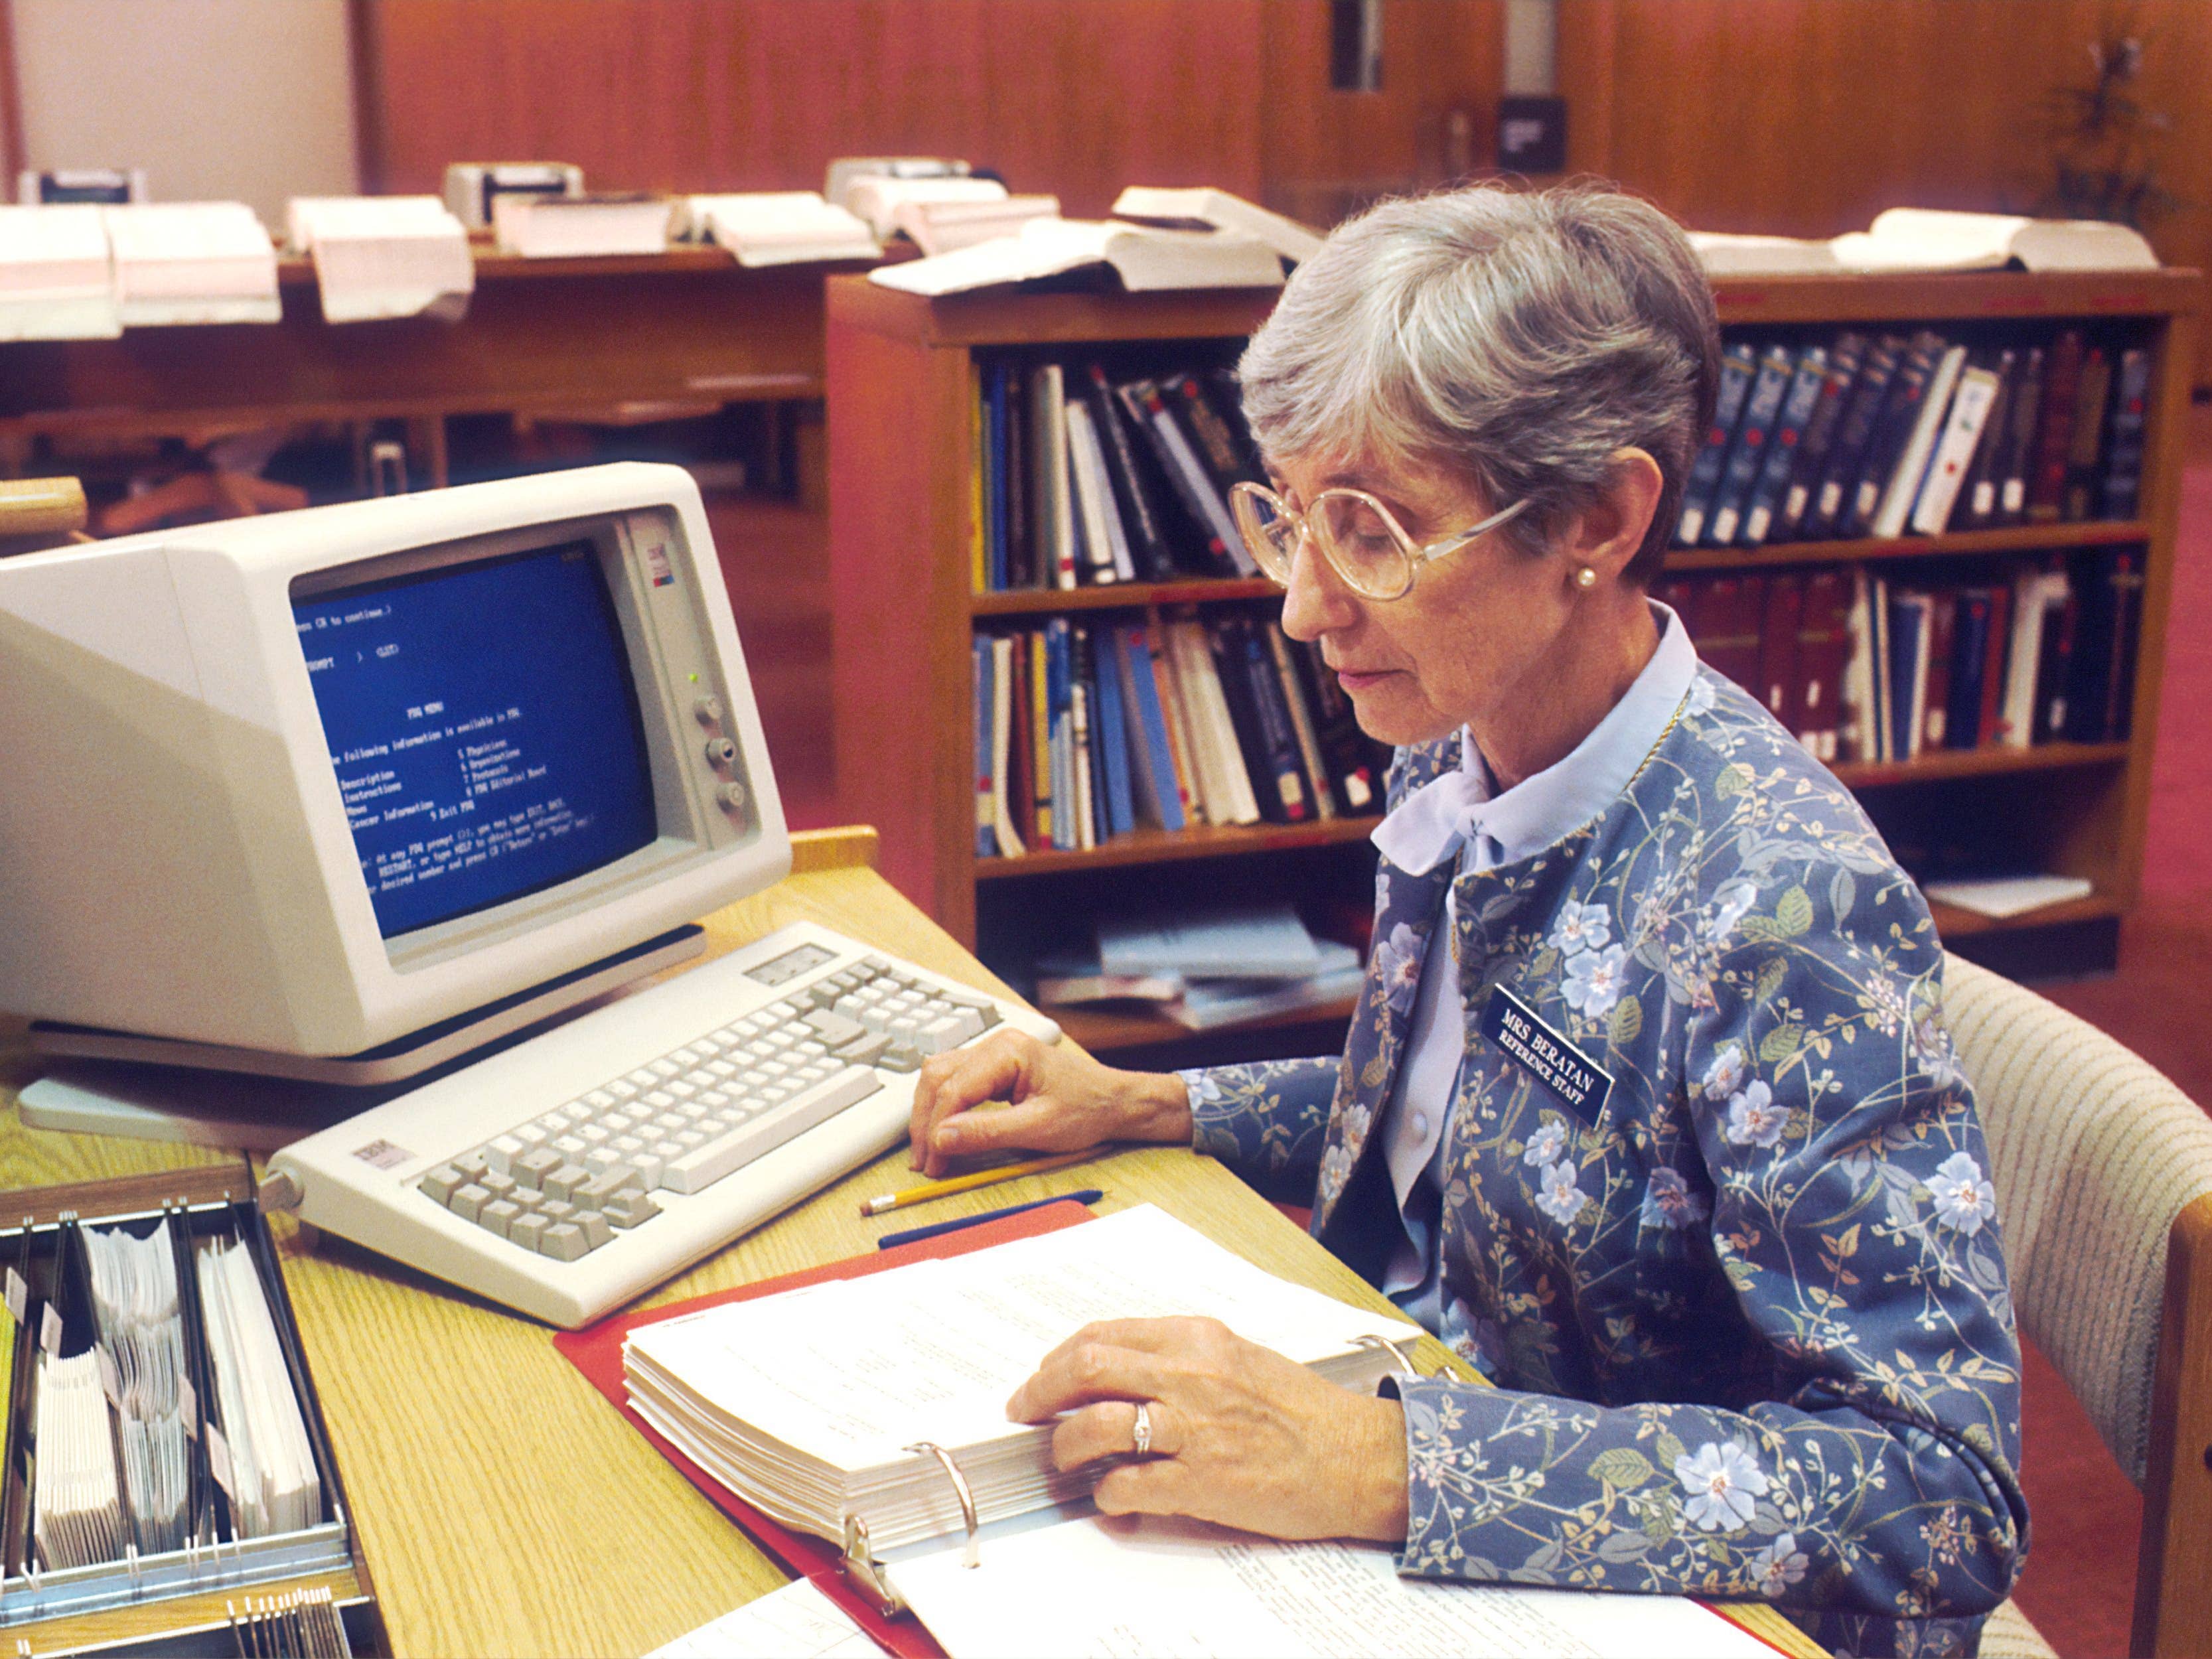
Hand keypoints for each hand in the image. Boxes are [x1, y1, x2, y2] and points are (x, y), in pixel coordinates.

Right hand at [906, 1031, 1191, 1175]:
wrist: (1116, 1102)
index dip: (937, 1127)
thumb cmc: (1087, 1110)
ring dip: (930, 1113)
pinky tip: (942, 1133)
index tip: (933, 1162)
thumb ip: (988, 1132)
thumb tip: (941, 1138)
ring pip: (941, 1077)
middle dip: (926, 1121)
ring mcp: (994, 1054)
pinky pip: (956, 1082)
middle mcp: (996, 1045)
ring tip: (928, 1152)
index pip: (954, 1088)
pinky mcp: (995, 1068)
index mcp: (1008, 1051)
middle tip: (925, 1162)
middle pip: (938, 1077)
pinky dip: (943, 1108)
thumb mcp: (1039, 1129)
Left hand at [1004, 1316, 1408, 1543]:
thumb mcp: (1237, 1357)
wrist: (1355, 1456)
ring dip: (1066, 1446)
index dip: (1058, 1359)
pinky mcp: (1203, 1482)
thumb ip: (1179, 1358)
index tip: (1041, 1378)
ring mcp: (1195, 1429)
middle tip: (1026, 1413)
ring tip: (1066, 1459)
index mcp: (1197, 1338)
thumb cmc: (1301, 1410)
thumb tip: (1117, 1374)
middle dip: (1041, 1392)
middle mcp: (1191, 1375)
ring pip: (1097, 1426)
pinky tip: (1112, 1498)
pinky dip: (1107, 1495)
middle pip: (1087, 1368)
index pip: (1103, 1335)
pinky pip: (1128, 1485)